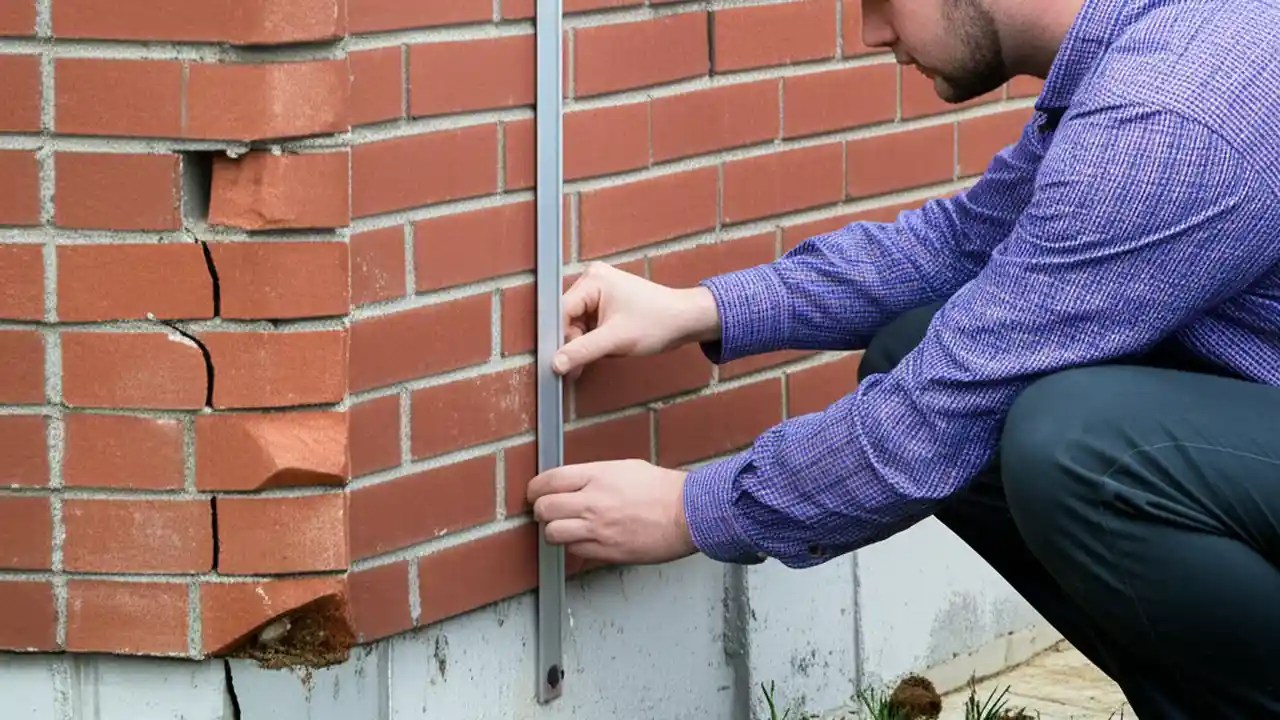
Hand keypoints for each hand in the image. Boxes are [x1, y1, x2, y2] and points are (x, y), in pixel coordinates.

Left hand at [527, 459, 697, 564]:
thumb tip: (575, 484)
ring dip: (554, 531)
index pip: (548, 481)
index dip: (535, 489)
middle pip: (545, 509)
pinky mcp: (606, 551)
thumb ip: (595, 476)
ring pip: (553, 534)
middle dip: (541, 511)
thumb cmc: (663, 490)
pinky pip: (575, 551)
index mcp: (596, 476)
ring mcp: (597, 529)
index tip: (535, 493)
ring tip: (564, 528)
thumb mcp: (625, 469)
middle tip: (547, 512)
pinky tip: (585, 540)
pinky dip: (574, 547)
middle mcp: (592, 502)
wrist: (687, 514)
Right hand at [554, 262, 720, 379]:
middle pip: (568, 318)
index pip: (562, 311)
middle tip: (577, 367)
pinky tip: (604, 350)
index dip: (559, 337)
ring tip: (599, 356)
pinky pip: (590, 325)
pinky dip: (594, 341)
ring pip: (578, 324)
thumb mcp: (616, 340)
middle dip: (574, 343)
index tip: (558, 361)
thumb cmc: (658, 322)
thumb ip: (582, 351)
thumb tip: (555, 363)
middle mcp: (594, 281)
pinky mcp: (608, 304)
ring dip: (585, 344)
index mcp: (593, 280)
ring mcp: (601, 292)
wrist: (686, 321)